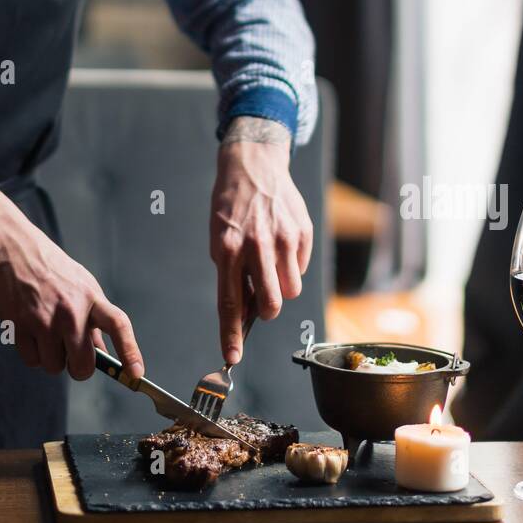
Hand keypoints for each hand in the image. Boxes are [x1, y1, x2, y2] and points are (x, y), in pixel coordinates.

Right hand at [0, 180, 143, 381]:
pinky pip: (32, 361)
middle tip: (72, 356)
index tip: (136, 374)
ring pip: (55, 367)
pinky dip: (32, 353)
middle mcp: (71, 310)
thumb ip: (94, 321)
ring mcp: (45, 319)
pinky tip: (30, 331)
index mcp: (92, 298)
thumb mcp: (82, 287)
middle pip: (83, 365)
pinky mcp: (21, 325)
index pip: (118, 326)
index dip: (130, 352)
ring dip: (51, 358)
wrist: (15, 250)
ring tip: (46, 332)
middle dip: (78, 368)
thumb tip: (102, 354)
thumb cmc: (53, 270)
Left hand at [210, 117, 312, 365]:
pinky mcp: (302, 232)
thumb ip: (231, 274)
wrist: (253, 165)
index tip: (232, 357)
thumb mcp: (219, 238)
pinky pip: (301, 268)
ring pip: (291, 291)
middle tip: (263, 300)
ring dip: (282, 287)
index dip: (231, 334)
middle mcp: (256, 245)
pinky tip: (281, 244)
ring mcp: (282, 238)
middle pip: (271, 305)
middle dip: (268, 311)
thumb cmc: (231, 206)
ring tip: (271, 263)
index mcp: (228, 249)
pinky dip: (292, 265)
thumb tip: (246, 311)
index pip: (230, 302)